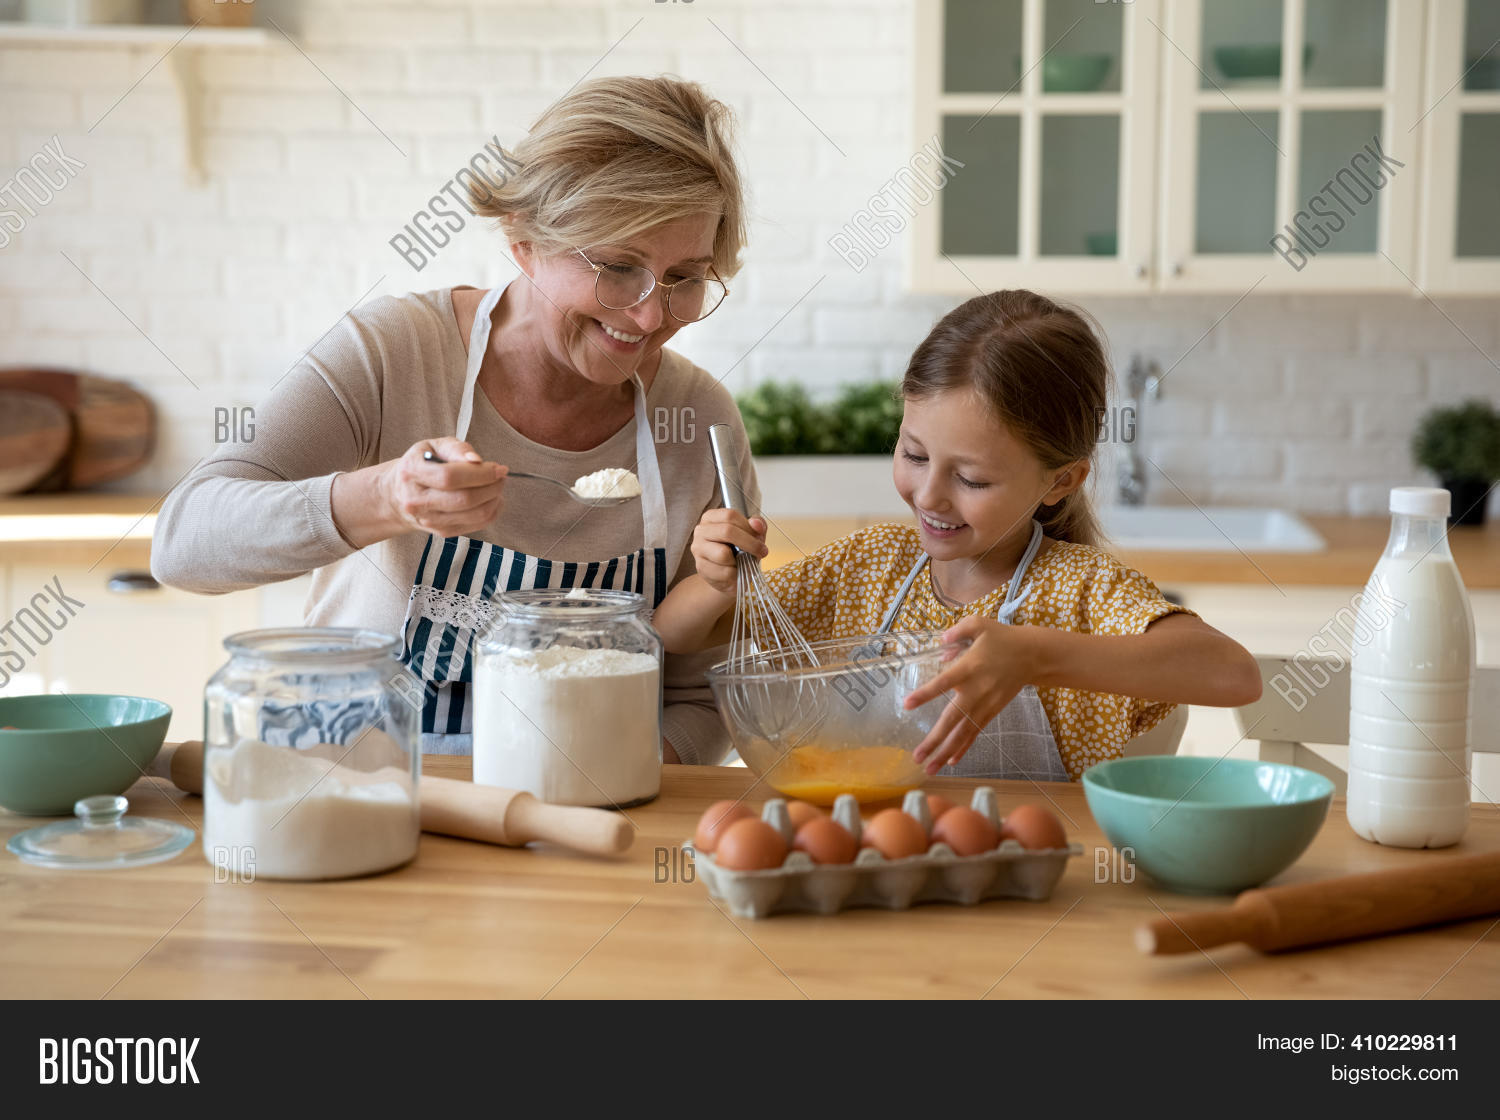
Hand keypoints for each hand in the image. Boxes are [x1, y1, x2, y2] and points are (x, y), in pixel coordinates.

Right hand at [381, 438, 506, 536]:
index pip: (450, 477)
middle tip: (501, 477)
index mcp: (412, 472)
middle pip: (464, 499)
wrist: (400, 493)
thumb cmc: (422, 464)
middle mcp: (416, 500)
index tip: (499, 468)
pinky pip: (477, 525)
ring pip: (474, 515)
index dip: (480, 473)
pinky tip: (492, 499)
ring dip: (494, 500)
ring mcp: (428, 520)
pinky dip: (492, 512)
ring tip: (497, 486)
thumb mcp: (434, 446)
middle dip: (492, 487)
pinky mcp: (442, 532)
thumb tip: (477, 460)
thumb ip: (457, 449)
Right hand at [690, 508, 766, 595]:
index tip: (760, 538)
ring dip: (740, 561)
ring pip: (723, 554)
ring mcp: (698, 549)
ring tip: (744, 562)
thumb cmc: (739, 550)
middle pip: (727, 531)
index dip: (748, 527)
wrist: (728, 575)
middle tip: (762, 552)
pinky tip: (736, 572)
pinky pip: (724, 572)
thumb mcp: (751, 534)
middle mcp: (701, 530)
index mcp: (711, 517)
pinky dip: (736, 574)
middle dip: (749, 543)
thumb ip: (757, 525)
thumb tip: (756, 523)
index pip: (730, 515)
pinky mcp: (701, 567)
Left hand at [903, 617, 1034, 774]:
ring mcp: (985, 705)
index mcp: (969, 667)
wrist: (1032, 655)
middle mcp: (976, 690)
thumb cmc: (1001, 638)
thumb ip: (956, 630)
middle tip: (917, 757)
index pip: (943, 683)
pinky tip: (950, 761)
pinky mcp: (991, 712)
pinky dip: (963, 748)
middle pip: (952, 719)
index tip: (907, 704)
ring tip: (929, 769)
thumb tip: (940, 644)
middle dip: (934, 740)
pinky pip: (975, 733)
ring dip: (945, 752)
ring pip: (963, 733)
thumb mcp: (979, 624)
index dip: (926, 694)